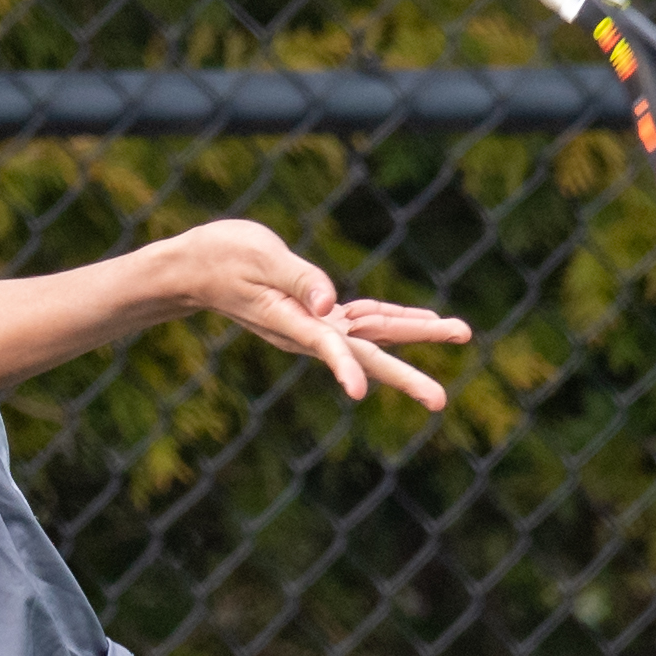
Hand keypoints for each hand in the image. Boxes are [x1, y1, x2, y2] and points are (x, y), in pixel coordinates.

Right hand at [168, 219, 470, 408]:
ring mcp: (314, 327)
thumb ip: (299, 279)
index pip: (325, 346)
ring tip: (460, 331)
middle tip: (439, 400)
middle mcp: (307, 332)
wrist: (195, 269)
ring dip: (416, 335)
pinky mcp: (316, 314)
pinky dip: (394, 320)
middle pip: (365, 354)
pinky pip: (364, 320)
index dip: (344, 367)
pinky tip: (421, 321)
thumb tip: (332, 304)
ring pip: (373, 337)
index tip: (360, 394)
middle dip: (404, 373)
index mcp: (290, 321)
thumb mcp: (260, 257)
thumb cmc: (222, 256)